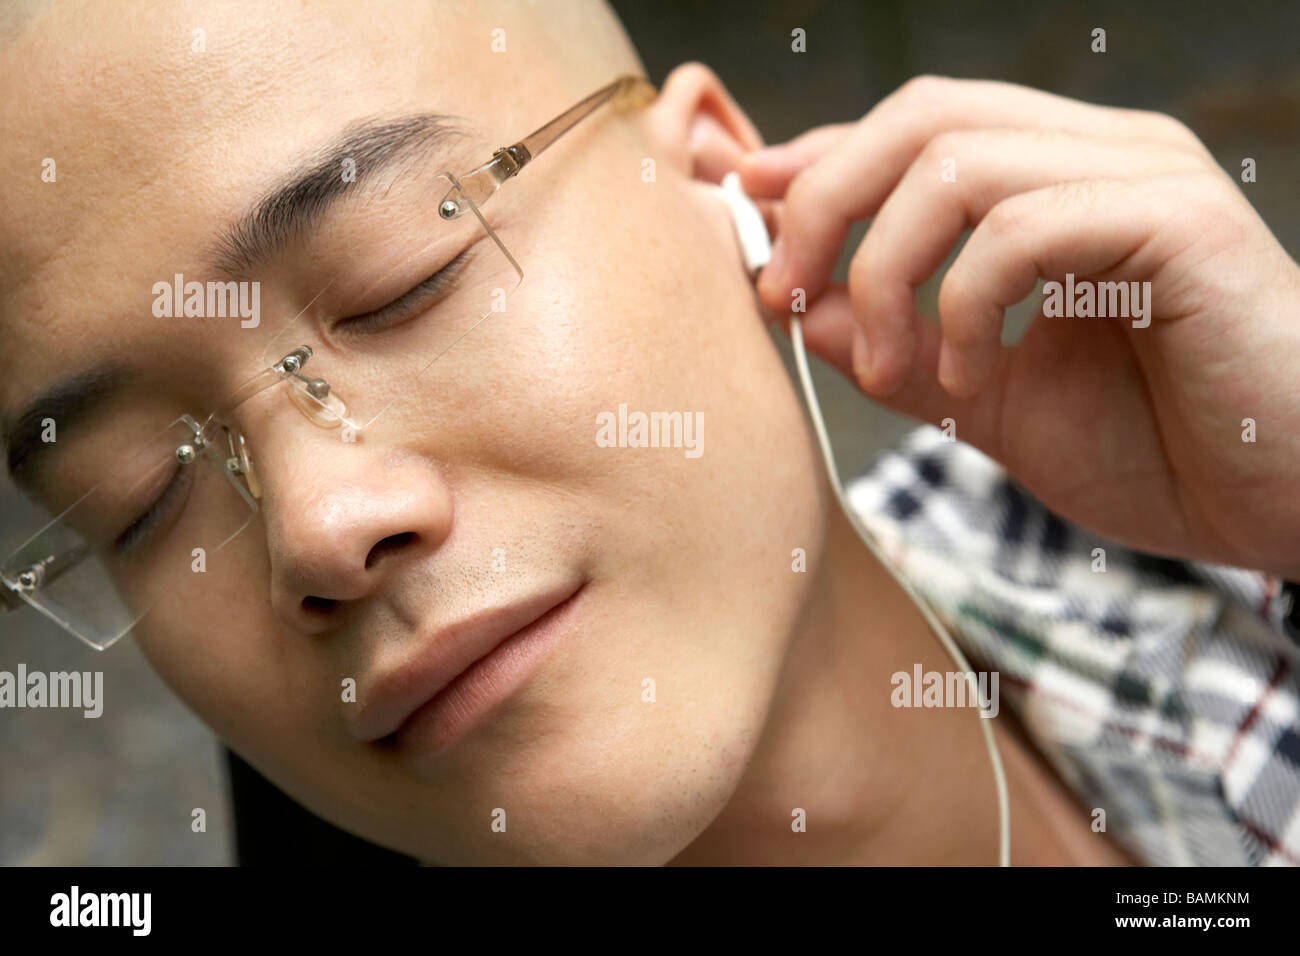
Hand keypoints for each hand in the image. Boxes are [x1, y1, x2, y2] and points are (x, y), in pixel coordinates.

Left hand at [741, 76, 1299, 579]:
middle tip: (782, 292)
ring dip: (887, 269)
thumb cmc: (1153, 451)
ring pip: (958, 161)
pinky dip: (965, 303)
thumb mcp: (983, 398)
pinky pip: (1024, 225)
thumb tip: (800, 303)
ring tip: (893, 370)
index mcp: (1055, 181)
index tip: (742, 205)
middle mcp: (1099, 155)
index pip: (911, 129)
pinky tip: (968, 376)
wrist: (1280, 507)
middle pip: (920, 114)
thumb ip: (893, 347)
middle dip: (825, 201)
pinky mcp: (1180, 222)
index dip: (817, 159)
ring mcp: (1143, 177)